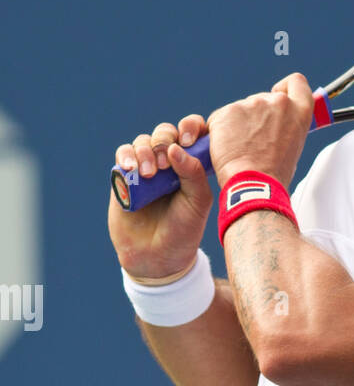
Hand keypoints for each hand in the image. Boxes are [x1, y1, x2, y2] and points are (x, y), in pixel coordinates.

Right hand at [108, 114, 212, 280]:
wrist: (156, 258)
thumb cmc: (183, 231)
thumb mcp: (198, 204)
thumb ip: (194, 174)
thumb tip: (175, 147)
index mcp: (192, 165)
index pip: (192, 133)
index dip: (190, 127)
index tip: (188, 139)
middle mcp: (169, 163)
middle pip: (164, 133)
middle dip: (163, 142)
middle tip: (165, 165)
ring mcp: (146, 168)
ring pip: (142, 141)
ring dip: (144, 151)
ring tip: (148, 173)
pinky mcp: (124, 177)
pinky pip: (123, 155)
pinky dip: (126, 156)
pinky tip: (130, 168)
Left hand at [207, 73, 313, 188]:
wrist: (253, 183)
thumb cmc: (273, 173)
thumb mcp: (292, 146)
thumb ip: (286, 126)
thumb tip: (275, 125)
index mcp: (299, 112)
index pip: (296, 82)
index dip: (285, 87)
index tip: (278, 94)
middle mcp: (277, 102)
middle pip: (263, 99)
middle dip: (256, 116)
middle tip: (254, 142)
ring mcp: (251, 104)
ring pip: (240, 110)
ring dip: (237, 125)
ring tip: (240, 150)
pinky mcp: (228, 111)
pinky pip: (221, 118)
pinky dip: (221, 132)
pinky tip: (227, 150)